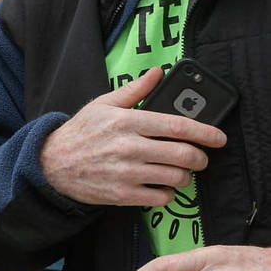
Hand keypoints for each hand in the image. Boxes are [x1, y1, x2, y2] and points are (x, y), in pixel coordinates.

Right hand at [39, 66, 225, 206]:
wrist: (52, 164)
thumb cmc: (81, 133)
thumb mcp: (103, 105)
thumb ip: (135, 90)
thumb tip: (158, 72)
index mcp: (127, 122)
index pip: (177, 126)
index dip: (205, 133)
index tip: (219, 138)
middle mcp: (129, 147)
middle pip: (184, 155)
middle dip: (200, 158)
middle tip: (199, 157)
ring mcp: (127, 173)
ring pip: (177, 178)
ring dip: (184, 176)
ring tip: (176, 171)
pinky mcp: (123, 194)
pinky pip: (162, 198)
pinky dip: (168, 193)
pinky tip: (159, 185)